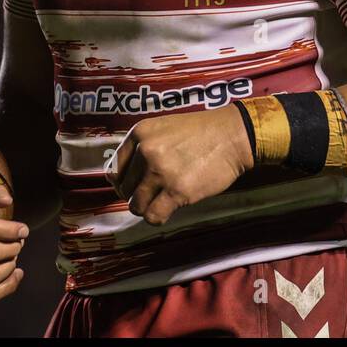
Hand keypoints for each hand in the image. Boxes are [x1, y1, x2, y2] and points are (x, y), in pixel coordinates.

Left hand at [108, 104, 254, 226]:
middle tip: (152, 196)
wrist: (232, 136)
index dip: (123, 182)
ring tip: (160, 203)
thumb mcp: (164, 128)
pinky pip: (153, 215)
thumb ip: (143, 147)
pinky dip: (157, 218)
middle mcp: (145, 151)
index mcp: (139, 133)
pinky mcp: (177, 191)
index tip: (134, 187)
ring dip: (146, 208)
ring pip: (136, 205)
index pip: (115, 168)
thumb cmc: (201, 132)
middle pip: (124, 188)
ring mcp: (160, 172)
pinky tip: (167, 211)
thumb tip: (123, 177)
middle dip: (136, 196)